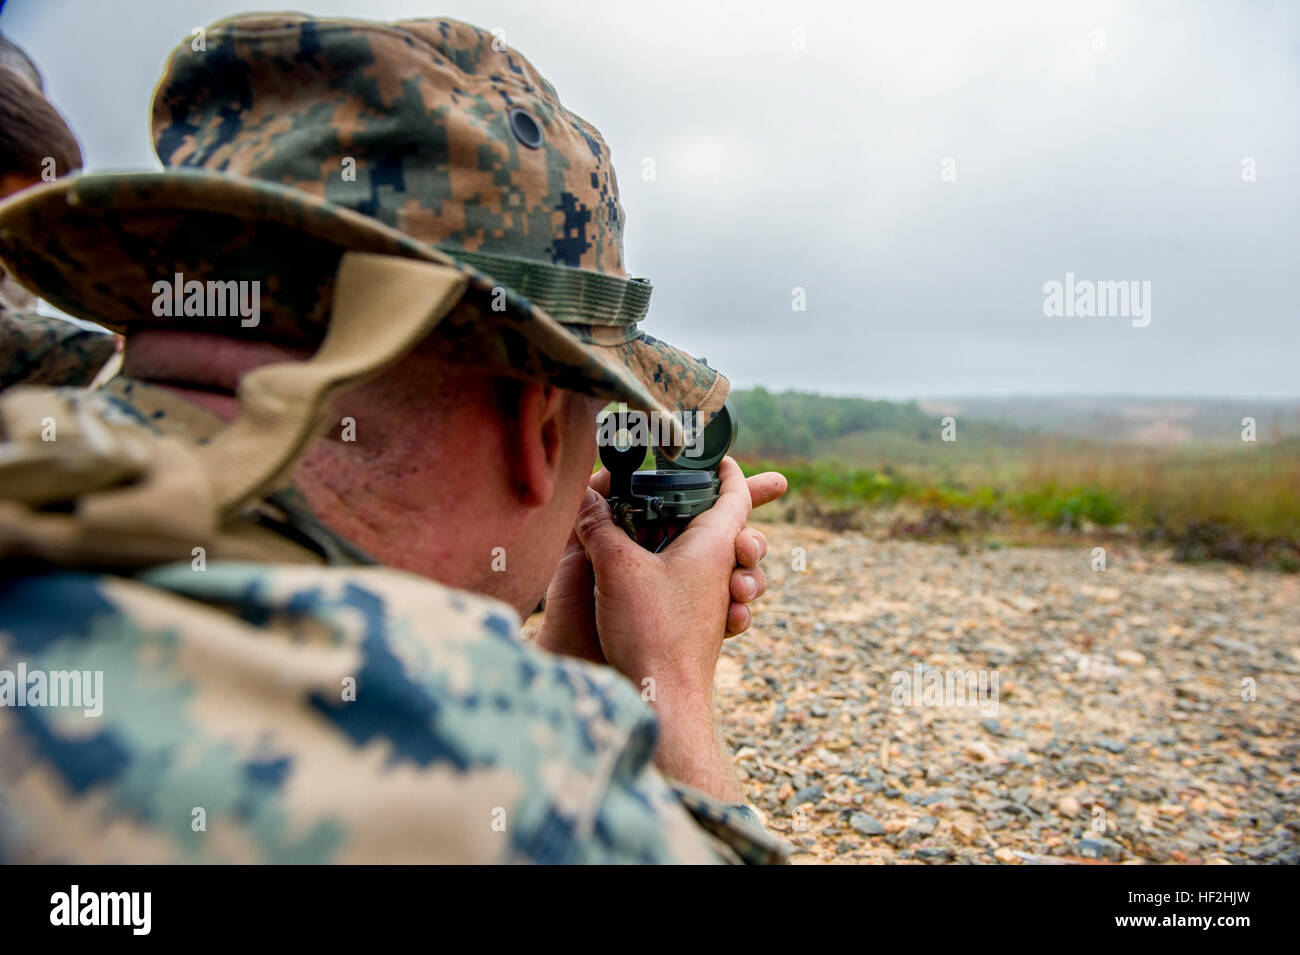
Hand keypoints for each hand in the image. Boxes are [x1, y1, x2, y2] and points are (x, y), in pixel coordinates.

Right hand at [535, 463, 785, 664]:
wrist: (663, 701)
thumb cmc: (651, 633)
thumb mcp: (617, 568)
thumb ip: (598, 526)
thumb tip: (582, 497)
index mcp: (714, 545)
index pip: (735, 494)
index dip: (727, 470)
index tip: (716, 457)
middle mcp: (720, 570)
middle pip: (732, 525)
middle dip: (715, 508)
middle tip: (691, 499)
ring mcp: (712, 599)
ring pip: (720, 560)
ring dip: (700, 545)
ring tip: (661, 543)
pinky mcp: (698, 624)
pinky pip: (706, 591)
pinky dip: (695, 578)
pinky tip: (662, 580)